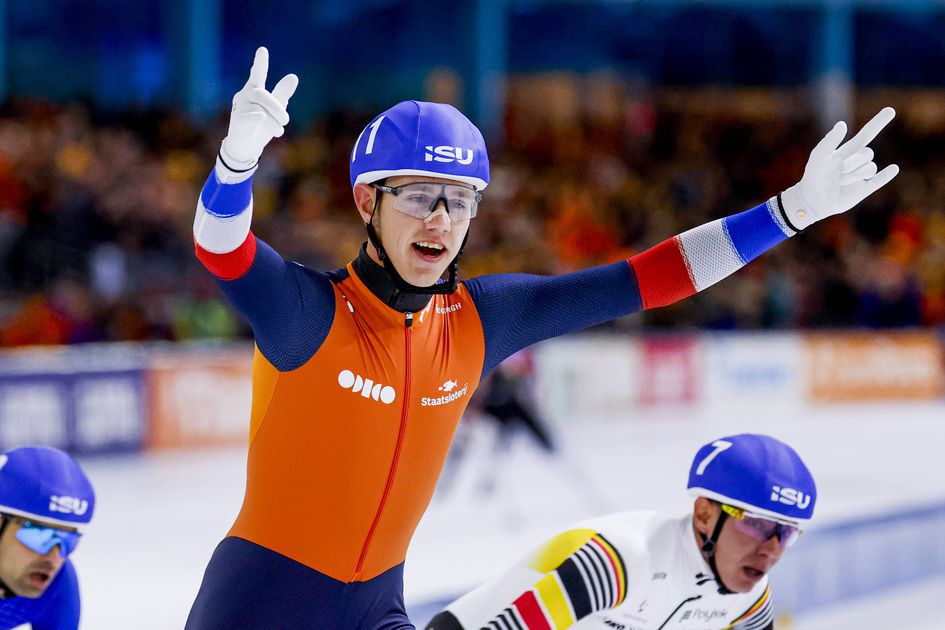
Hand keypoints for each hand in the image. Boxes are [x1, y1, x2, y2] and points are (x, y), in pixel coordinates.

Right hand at [219, 47, 298, 170]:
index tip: (262, 49)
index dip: (260, 63)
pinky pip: (247, 117)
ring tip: (279, 131)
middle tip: (287, 120)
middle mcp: (244, 97)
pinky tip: (261, 118)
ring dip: (273, 120)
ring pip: (258, 108)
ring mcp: (238, 109)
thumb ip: (282, 94)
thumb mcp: (275, 110)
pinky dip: (256, 118)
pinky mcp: (237, 123)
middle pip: (261, 94)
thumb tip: (293, 76)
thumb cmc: (260, 126)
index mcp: (254, 92)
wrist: (246, 148)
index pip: (257, 75)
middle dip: (277, 107)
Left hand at [780, 107, 898, 230]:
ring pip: (871, 168)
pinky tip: (893, 169)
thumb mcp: (819, 156)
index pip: (867, 133)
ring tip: (841, 182)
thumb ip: (830, 141)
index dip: (878, 122)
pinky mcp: (863, 189)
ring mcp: (861, 175)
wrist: (811, 200)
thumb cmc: (813, 175)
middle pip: (868, 153)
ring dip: (855, 175)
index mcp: (847, 151)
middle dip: (854, 161)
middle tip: (840, 171)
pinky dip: (886, 175)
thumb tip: (842, 124)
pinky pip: (879, 180)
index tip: (890, 110)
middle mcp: (857, 161)